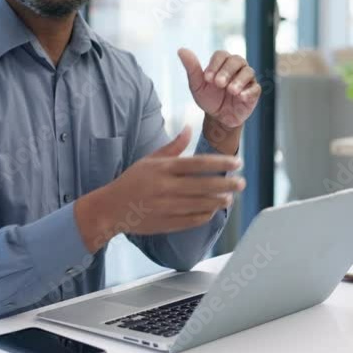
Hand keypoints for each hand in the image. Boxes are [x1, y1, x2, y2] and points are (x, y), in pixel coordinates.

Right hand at [74, 126, 244, 251]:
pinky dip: (205, 215)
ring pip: (201, 204)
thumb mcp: (150, 160)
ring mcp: (166, 207)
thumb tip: (188, 128)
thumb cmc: (132, 181)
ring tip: (230, 198)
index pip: (198, 163)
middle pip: (204, 185)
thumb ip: (172, 146)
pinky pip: (192, 220)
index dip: (220, 163)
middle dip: (226, 184)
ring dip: (219, 201)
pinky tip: (213, 210)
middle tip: (242, 183)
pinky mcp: (166, 223)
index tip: (237, 163)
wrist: (111, 208)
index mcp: (163, 168)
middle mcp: (166, 187)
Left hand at [178, 48, 261, 128]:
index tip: (207, 78)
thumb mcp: (197, 85)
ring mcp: (247, 79)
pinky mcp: (253, 92)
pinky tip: (241, 97)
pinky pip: (255, 88)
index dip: (215, 65)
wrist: (218, 118)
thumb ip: (192, 68)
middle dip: (227, 71)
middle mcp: (237, 67)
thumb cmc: (208, 98)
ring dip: (239, 80)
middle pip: (237, 60)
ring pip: (248, 72)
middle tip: (218, 83)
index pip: (221, 55)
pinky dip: (249, 92)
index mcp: (222, 63)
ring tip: (230, 90)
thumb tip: (181, 50)